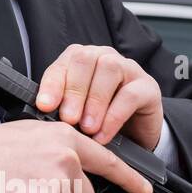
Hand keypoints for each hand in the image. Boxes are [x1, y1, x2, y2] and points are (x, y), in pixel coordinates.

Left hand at [35, 44, 163, 150]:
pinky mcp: (148, 87)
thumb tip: (43, 114)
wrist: (134, 135)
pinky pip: (130, 94)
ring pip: (109, 69)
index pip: (62, 63)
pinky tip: (102, 134)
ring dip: (94, 101)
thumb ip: (61, 107)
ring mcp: (129, 69)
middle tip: (68, 119)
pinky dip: (113, 116)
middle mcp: (104, 57)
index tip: (44, 106)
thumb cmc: (98, 120)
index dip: (52, 84)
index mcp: (80, 59)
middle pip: (85, 60)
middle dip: (73, 91)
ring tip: (86, 128)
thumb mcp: (75, 113)